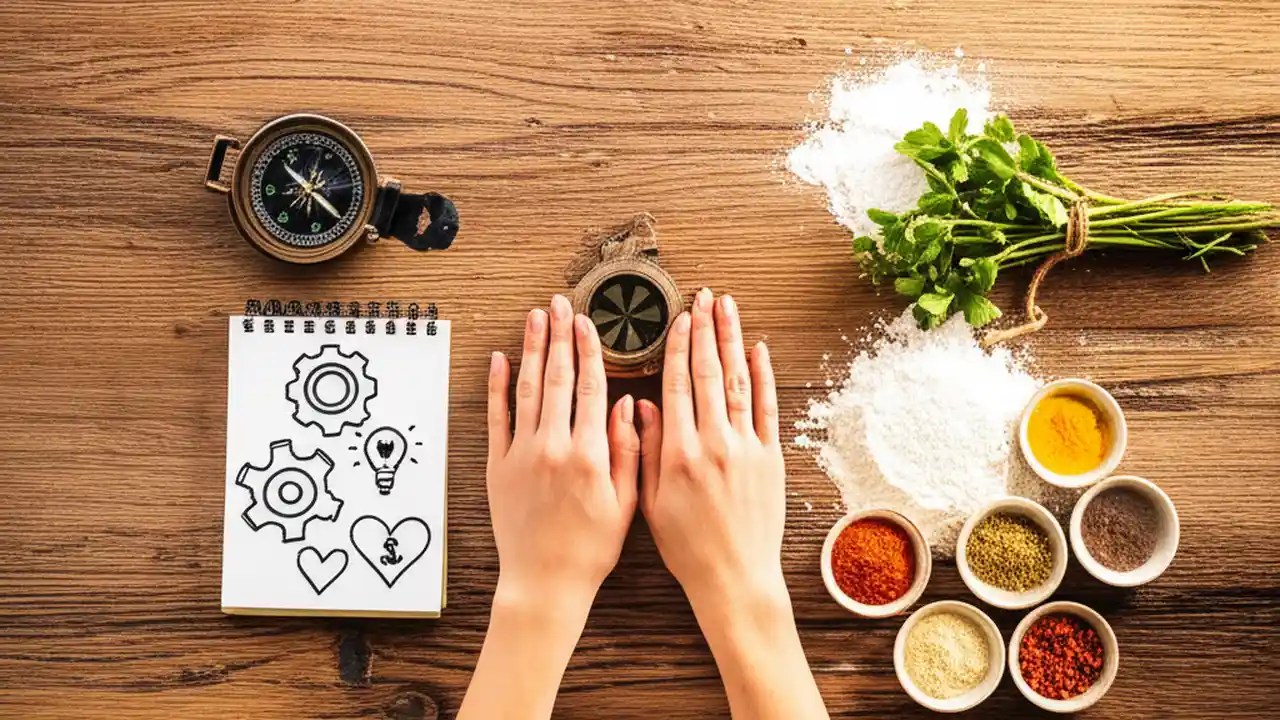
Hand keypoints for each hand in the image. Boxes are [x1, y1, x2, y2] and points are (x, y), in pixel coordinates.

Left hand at [486, 294, 638, 612]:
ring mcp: (522, 454)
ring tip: (534, 317)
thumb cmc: (591, 548)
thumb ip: (628, 450)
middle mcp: (553, 447)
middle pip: (555, 378)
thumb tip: (629, 405)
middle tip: (558, 304)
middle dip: (558, 336)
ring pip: (525, 390)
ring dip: (530, 349)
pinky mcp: (498, 467)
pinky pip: (496, 418)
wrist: (545, 582)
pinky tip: (499, 359)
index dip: (588, 350)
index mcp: (589, 454)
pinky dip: (497, 387)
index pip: (589, 387)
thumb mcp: (626, 502)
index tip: (587, 323)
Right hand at [638, 288, 785, 610]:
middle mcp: (715, 444)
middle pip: (710, 374)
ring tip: (727, 307)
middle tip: (703, 297)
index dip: (679, 347)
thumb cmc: (688, 547)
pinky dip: (764, 376)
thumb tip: (641, 405)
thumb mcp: (651, 501)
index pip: (679, 386)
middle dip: (705, 330)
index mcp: (679, 454)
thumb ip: (646, 450)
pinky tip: (758, 349)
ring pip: (739, 382)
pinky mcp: (771, 458)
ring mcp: (747, 449)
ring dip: (732, 340)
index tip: (678, 318)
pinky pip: (768, 409)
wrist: (734, 578)